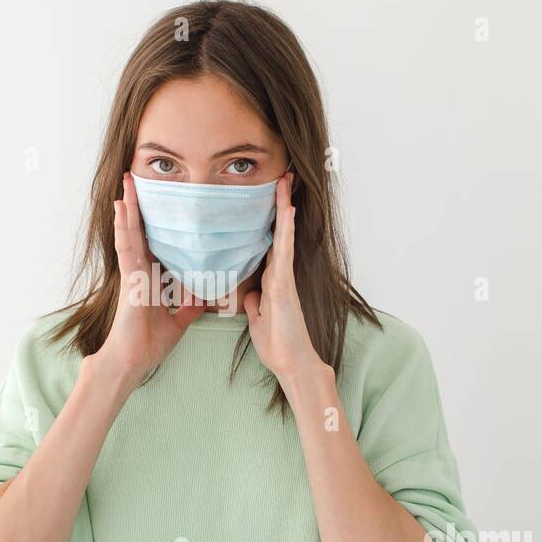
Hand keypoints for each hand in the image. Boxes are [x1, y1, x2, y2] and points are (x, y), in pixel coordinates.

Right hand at [94, 171, 205, 384]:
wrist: (132, 362)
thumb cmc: (149, 344)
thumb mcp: (179, 322)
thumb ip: (189, 307)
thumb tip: (205, 296)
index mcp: (149, 279)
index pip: (152, 243)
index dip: (152, 222)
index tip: (156, 201)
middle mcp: (138, 271)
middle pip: (138, 231)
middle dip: (138, 205)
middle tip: (136, 177)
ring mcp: (131, 273)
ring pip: (129, 232)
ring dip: (128, 206)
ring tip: (127, 181)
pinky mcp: (128, 279)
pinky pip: (126, 247)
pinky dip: (123, 226)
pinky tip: (121, 208)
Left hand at [243, 173, 327, 385]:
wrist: (291, 364)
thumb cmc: (277, 344)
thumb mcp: (257, 319)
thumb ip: (254, 303)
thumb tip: (249, 294)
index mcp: (271, 281)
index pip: (268, 244)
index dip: (269, 222)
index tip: (268, 199)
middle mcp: (279, 274)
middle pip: (278, 233)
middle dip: (279, 205)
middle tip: (281, 176)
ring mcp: (284, 278)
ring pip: (283, 235)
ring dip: (284, 208)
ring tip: (284, 181)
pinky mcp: (285, 285)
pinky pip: (284, 252)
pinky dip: (285, 231)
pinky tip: (287, 211)